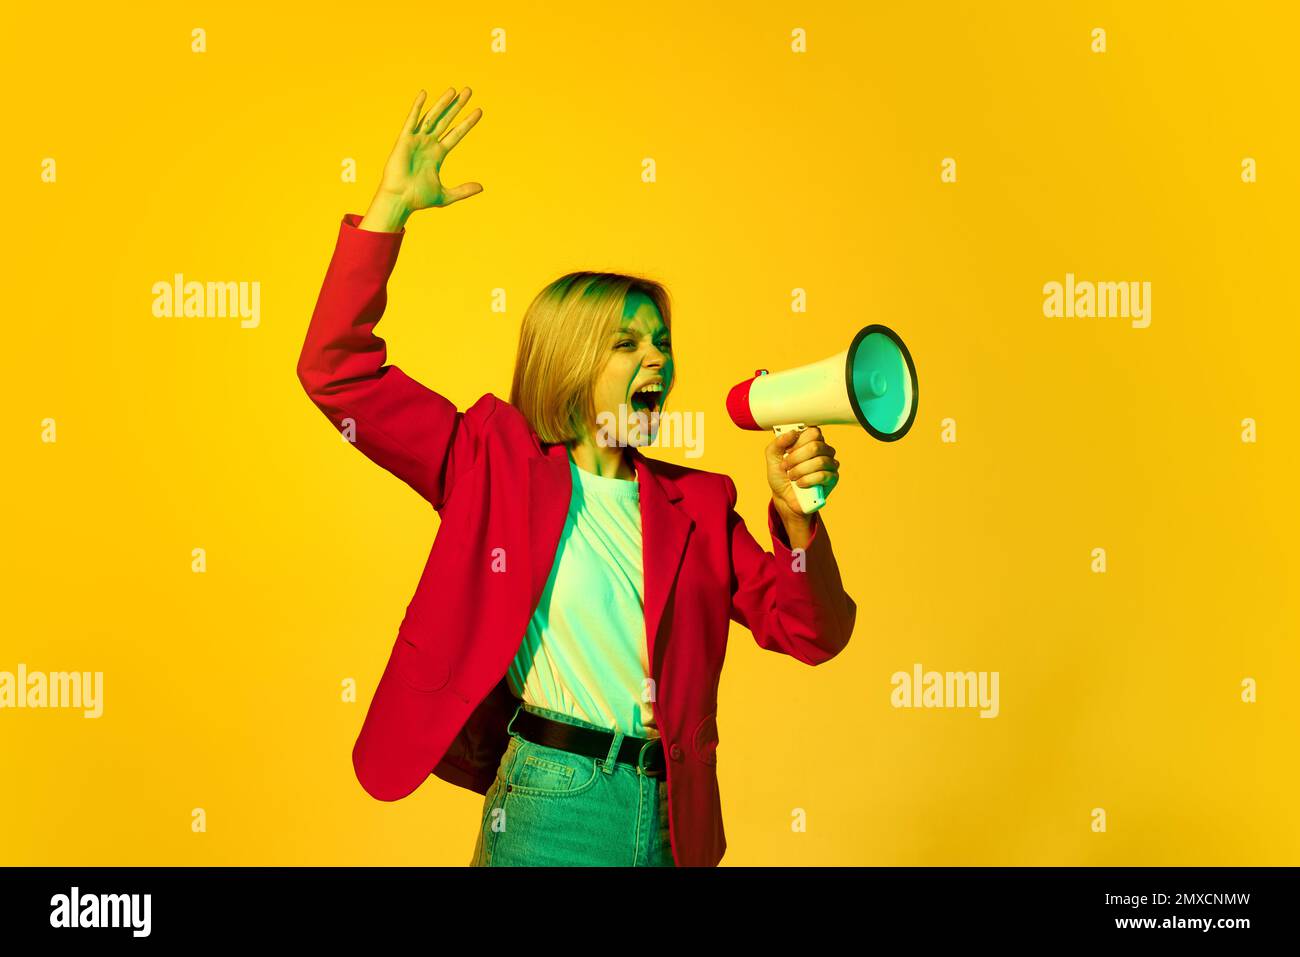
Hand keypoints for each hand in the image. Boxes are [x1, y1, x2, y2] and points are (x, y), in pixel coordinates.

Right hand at [375, 87, 484, 214]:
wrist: (399, 199)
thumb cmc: (418, 199)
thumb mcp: (445, 195)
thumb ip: (463, 191)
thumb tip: (481, 187)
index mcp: (438, 154)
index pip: (456, 134)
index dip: (467, 123)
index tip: (479, 111)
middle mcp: (428, 144)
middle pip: (446, 120)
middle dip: (457, 106)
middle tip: (468, 91)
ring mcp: (416, 140)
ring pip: (432, 117)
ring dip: (443, 103)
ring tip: (454, 90)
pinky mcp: (404, 140)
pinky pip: (412, 120)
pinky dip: (417, 107)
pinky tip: (424, 94)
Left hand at [765, 426, 839, 524]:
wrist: (783, 497)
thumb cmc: (780, 475)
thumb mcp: (772, 457)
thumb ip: (779, 442)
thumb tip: (793, 432)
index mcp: (811, 441)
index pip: (813, 432)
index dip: (798, 441)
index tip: (787, 451)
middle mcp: (823, 450)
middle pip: (816, 446)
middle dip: (796, 458)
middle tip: (786, 466)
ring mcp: (830, 464)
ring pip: (820, 461)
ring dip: (800, 470)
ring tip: (792, 476)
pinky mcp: (832, 478)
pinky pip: (823, 476)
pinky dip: (807, 480)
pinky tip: (800, 484)